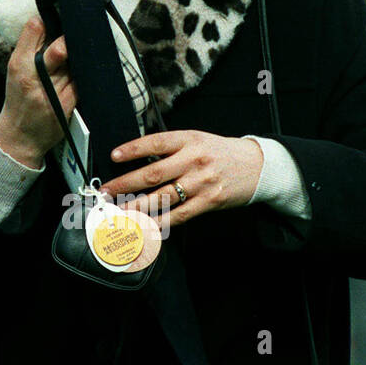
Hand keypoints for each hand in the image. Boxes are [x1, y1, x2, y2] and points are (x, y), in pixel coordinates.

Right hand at [0, 16, 77, 166]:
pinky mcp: (64, 107)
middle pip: (59, 49)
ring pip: (74, 66)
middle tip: (74, 40)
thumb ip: (29, 49)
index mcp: (18, 65)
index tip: (56, 22)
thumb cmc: (18, 99)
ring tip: (74, 62)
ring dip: (77, 61)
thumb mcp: (16, 71)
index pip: (35, 29)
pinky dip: (82, 79)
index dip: (48, 21)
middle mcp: (33, 78)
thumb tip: (47, 21)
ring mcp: (50, 94)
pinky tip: (80, 77)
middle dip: (69, 43)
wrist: (19, 136)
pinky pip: (80, 84)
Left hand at [101, 130, 263, 227]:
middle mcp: (194, 160)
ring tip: (120, 210)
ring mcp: (202, 182)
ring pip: (163, 197)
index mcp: (190, 140)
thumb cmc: (223, 153)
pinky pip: (180, 214)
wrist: (257, 166)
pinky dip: (161, 221)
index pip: (156, 143)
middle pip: (153, 173)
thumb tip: (140, 161)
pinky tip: (146, 224)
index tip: (114, 156)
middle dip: (126, 183)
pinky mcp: (209, 201)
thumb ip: (173, 148)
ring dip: (138, 206)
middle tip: (108, 191)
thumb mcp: (199, 140)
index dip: (133, 149)